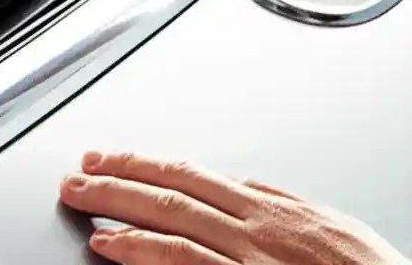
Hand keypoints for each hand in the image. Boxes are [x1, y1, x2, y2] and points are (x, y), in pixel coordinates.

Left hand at [59, 152, 411, 264]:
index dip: (145, 164)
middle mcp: (258, 228)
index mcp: (276, 210)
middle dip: (118, 175)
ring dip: (116, 206)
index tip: (109, 158)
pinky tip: (109, 246)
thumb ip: (283, 206)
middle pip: (174, 188)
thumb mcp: (335, 230)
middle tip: (76, 169)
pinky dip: (142, 251)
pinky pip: (184, 264)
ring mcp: (249, 258)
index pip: (194, 175)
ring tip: (78, 198)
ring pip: (171, 219)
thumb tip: (244, 186)